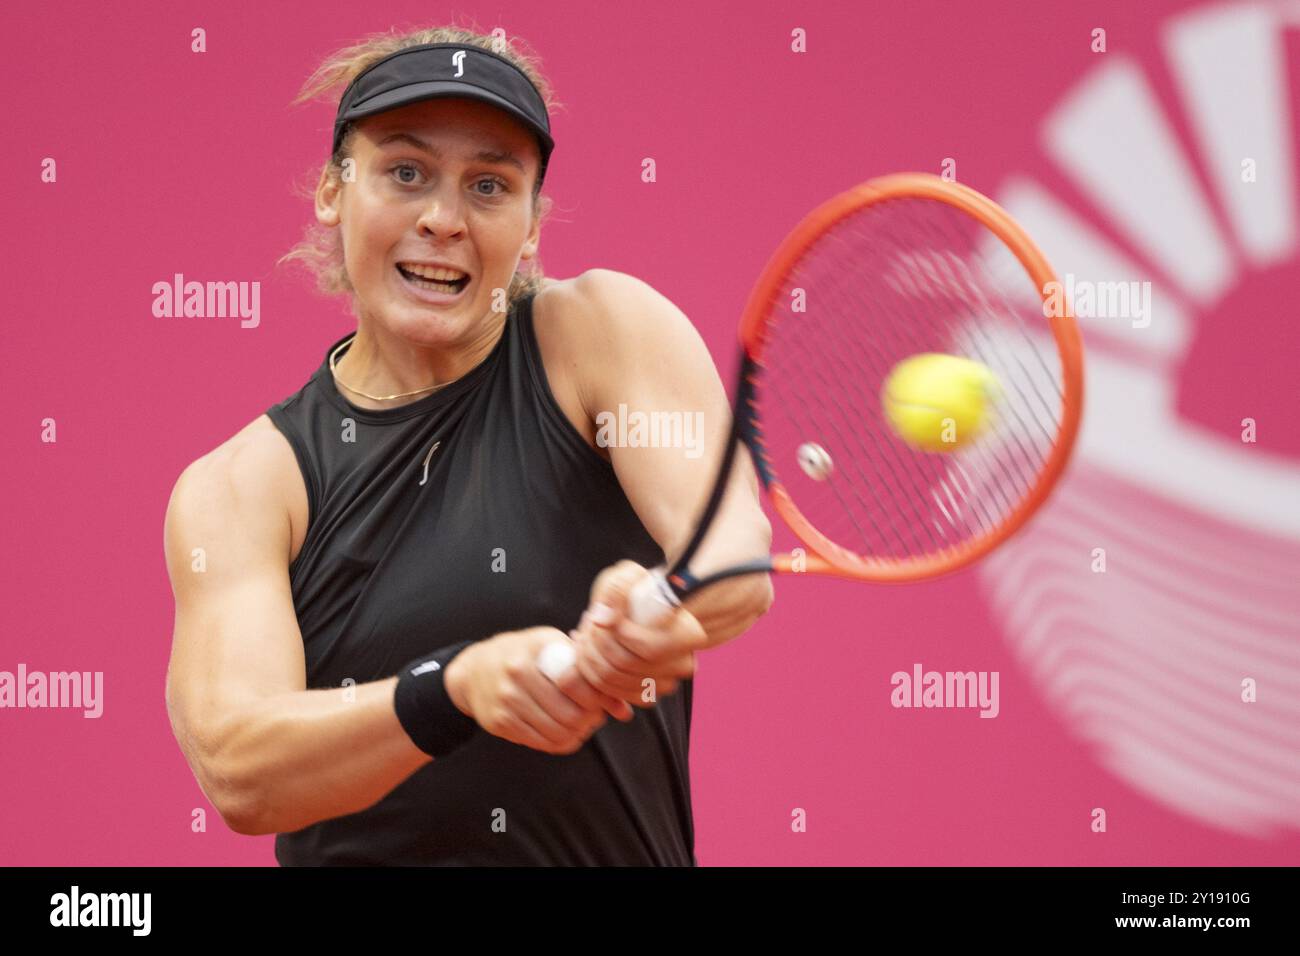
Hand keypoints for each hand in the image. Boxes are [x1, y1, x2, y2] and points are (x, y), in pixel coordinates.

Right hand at [444, 627, 631, 755]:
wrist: (474, 669)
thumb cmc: (524, 654)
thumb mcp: (554, 647)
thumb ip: (588, 673)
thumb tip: (624, 711)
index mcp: (536, 648)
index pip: (579, 683)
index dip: (598, 698)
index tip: (601, 699)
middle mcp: (517, 674)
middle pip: (570, 714)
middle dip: (590, 720)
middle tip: (594, 717)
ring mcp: (506, 700)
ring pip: (556, 733)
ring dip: (577, 734)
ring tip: (581, 726)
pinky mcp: (499, 723)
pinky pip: (539, 743)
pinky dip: (558, 743)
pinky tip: (564, 733)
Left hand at [571, 561, 702, 707]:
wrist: (645, 607)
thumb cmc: (638, 588)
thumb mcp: (629, 575)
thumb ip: (617, 589)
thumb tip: (602, 620)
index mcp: (689, 635)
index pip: (645, 648)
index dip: (611, 636)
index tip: (595, 617)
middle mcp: (684, 664)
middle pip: (625, 666)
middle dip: (593, 646)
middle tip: (584, 627)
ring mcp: (666, 683)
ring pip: (615, 683)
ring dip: (588, 661)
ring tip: (583, 638)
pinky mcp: (647, 694)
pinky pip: (615, 695)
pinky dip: (593, 678)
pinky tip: (587, 655)